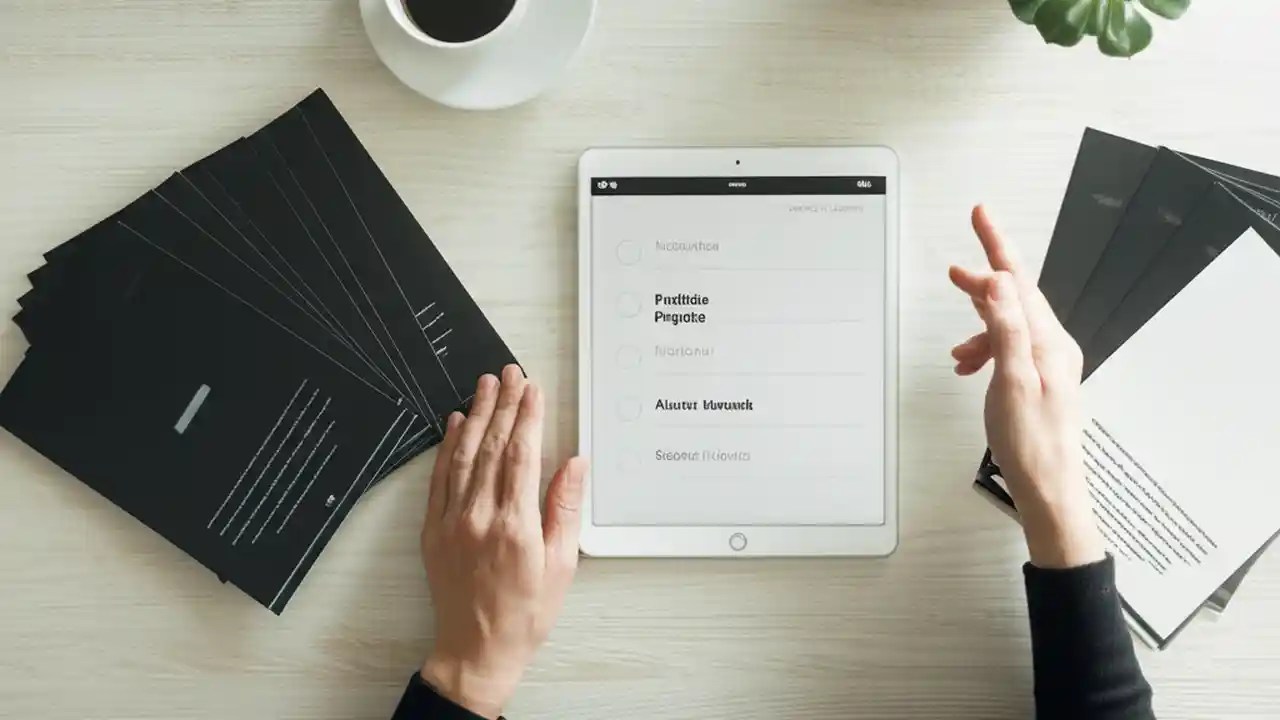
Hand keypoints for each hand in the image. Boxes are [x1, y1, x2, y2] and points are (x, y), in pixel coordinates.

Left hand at [420, 364, 588, 718]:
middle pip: (492, 446)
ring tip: (484, 385)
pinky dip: (447, 447)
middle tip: (510, 373)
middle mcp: (479, 517)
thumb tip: (574, 464)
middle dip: (503, 404)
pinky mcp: (433, 531)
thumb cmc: (524, 613)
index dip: (527, 416)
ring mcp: (451, 522)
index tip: (533, 389)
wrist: (477, 650)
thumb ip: (564, 508)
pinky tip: (454, 424)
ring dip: (475, 415)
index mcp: (515, 525)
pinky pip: (439, 479)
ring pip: (463, 455)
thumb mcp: (561, 565)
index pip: (522, 454)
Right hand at [949, 206, 1104, 569]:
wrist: (1050, 488)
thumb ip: (1006, 329)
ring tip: (956, 349)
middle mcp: (1053, 346)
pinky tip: (970, 366)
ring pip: (1008, 325)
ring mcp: (1047, 363)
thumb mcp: (1012, 381)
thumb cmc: (1031, 443)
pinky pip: (1008, 348)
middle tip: (953, 272)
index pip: (1019, 282)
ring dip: (979, 327)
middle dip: (982, 284)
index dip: (997, 246)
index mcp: (1049, 341)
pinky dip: (985, 349)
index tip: (981, 216)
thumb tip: (997, 283)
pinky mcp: (1038, 379)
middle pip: (1013, 298)